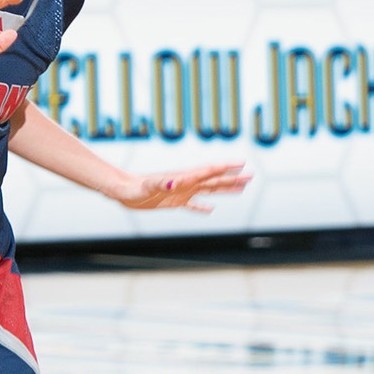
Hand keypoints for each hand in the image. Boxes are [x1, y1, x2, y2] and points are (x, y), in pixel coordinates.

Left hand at [114, 161, 250, 210]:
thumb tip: (176, 182)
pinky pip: (193, 205)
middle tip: (251, 176)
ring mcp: (181, 193)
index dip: (226, 168)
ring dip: (225, 189)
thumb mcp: (148, 186)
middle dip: (233, 178)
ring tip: (241, 188)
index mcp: (184, 178)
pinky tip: (211, 209)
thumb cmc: (134, 188)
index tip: (242, 164)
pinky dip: (203, 207)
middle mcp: (186, 184)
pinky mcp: (174, 202)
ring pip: (208, 191)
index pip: (209, 172)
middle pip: (214, 180)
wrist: (122, 190)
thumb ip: (162, 183)